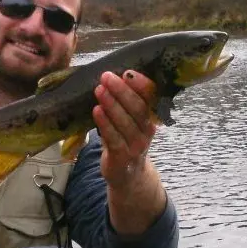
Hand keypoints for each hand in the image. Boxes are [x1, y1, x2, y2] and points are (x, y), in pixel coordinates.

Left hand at [93, 70, 156, 188]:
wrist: (128, 175)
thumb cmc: (125, 141)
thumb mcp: (129, 121)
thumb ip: (123, 103)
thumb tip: (109, 78)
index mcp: (150, 117)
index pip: (150, 97)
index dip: (141, 84)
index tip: (127, 72)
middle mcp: (147, 131)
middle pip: (137, 108)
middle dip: (121, 90)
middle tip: (106, 77)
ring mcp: (136, 145)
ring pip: (125, 122)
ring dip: (111, 104)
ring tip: (99, 90)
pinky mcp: (122, 157)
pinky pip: (113, 138)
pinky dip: (104, 123)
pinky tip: (96, 110)